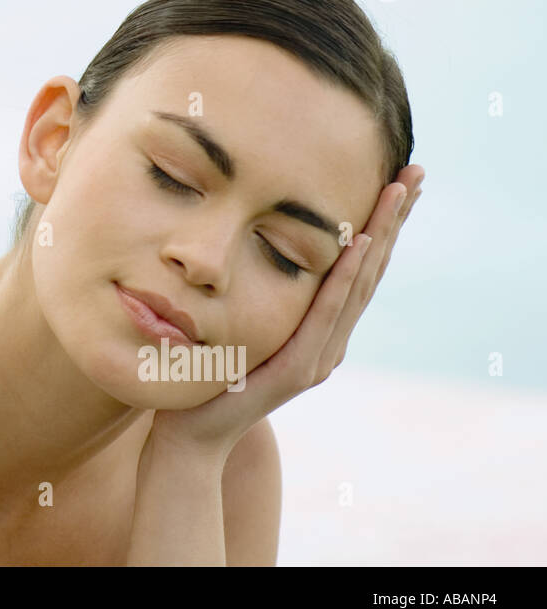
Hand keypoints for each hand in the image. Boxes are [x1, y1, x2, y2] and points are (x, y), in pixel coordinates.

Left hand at [147, 164, 426, 459]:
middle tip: (416, 171)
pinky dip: (345, 278)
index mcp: (319, 331)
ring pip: (358, 286)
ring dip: (379, 235)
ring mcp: (317, 356)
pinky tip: (359, 243)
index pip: (359, 268)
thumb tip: (249, 244)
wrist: (191, 436)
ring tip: (397, 193)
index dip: (381, 225)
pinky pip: (324, 314)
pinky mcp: (297, 368)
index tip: (398, 181)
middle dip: (393, 219)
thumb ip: (258, 297)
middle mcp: (328, 342)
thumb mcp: (240, 325)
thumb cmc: (208, 377)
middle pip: (371, 270)